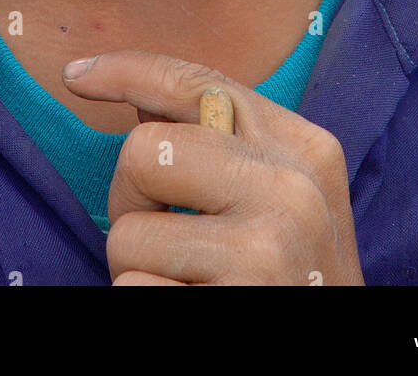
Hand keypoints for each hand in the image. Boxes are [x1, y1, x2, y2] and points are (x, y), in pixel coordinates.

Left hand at [62, 49, 364, 286]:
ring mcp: (265, 249)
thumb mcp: (284, 203)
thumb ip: (224, 147)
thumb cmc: (294, 281)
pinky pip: (133, 290)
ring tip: (188, 284)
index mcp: (307, 151)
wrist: (340, 366)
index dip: (128, 71)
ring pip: (127, 233)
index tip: (77, 75)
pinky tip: (192, 307)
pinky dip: (142, 302)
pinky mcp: (234, 303)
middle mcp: (292, 190)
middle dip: (131, 200)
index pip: (200, 84)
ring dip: (138, 270)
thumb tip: (143, 97)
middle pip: (144, 149)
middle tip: (163, 241)